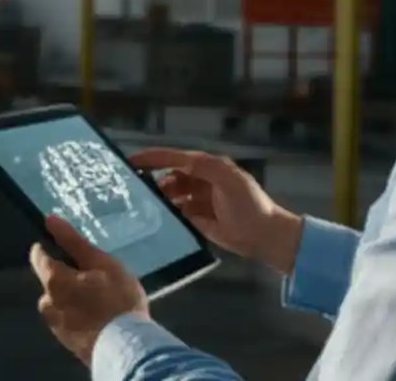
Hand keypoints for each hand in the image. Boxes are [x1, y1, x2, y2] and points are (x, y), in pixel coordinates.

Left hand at [31, 214, 148, 366]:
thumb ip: (74, 242)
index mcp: (52, 281)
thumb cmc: (117, 300)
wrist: (128, 349)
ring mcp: (55, 325)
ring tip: (101, 301)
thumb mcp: (102, 263)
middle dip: (67, 277)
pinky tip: (100, 317)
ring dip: (73, 298)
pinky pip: (68, 320)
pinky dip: (79, 315)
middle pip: (51, 280)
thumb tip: (49, 220)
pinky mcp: (66, 341)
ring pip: (60, 302)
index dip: (51, 248)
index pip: (38, 256)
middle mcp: (46, 303)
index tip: (69, 250)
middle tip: (97, 279)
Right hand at [130, 148, 303, 274]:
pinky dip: (166, 213)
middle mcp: (200, 181)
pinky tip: (154, 217)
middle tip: (132, 187)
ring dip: (159, 197)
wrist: (265, 236)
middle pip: (169, 175)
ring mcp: (198, 200)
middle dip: (152, 178)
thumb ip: (203, 166)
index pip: (175, 158)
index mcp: (208, 167)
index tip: (131, 161)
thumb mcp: (227, 179)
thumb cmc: (248, 205)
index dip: (153, 158)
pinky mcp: (197, 219)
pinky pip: (175, 212)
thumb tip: (174, 165)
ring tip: (142, 204)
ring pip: (170, 194)